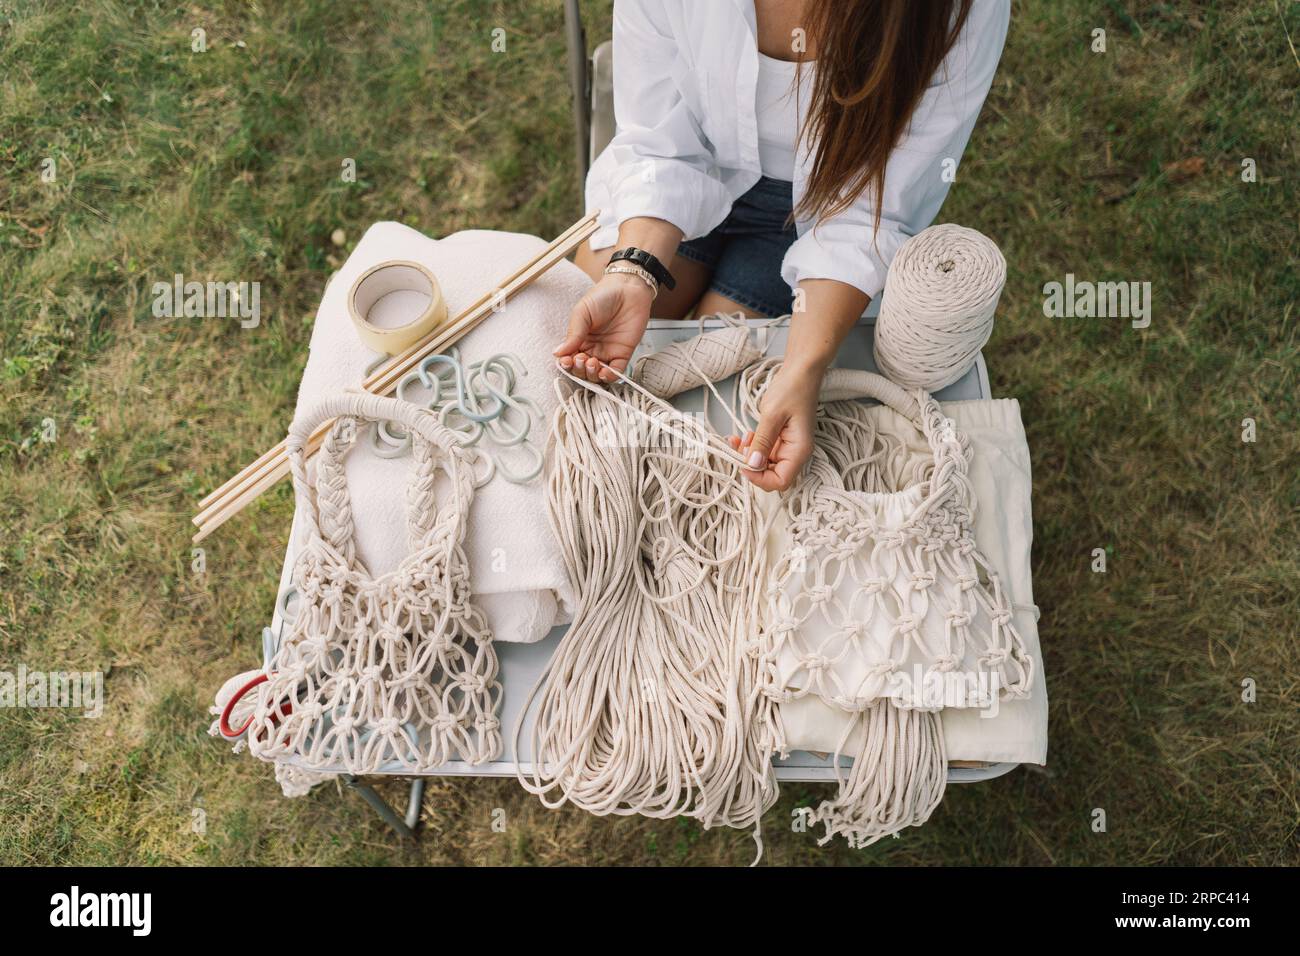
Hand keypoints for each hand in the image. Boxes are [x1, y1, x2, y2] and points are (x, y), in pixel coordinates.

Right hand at [553, 273, 653, 382]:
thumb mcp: (582, 313)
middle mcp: (592, 348)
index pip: (569, 359)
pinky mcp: (623, 354)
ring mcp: (607, 353)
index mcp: (579, 339)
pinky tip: (603, 371)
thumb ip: (573, 334)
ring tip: (591, 362)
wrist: (628, 288)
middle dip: (578, 370)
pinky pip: (616, 373)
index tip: (566, 360)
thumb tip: (558, 353)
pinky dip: (609, 377)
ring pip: (596, 375)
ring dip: (591, 375)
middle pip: (581, 370)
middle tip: (580, 358)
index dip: (566, 364)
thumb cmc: (603, 296)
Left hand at [729, 363, 820, 491]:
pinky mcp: (781, 440)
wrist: (800, 371)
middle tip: (739, 448)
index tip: (743, 464)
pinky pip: (764, 451)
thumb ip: (762, 442)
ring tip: (742, 438)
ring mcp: (788, 447)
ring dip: (750, 455)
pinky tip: (746, 435)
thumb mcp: (772, 415)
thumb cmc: (792, 389)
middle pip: (772, 475)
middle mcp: (796, 453)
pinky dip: (753, 446)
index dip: (759, 478)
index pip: (781, 481)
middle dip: (752, 465)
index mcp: (799, 450)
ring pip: (765, 464)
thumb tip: (752, 465)